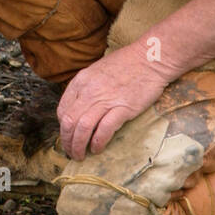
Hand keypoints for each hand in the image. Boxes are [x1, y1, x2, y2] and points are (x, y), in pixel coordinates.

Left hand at [57, 44, 172, 160]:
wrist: (151, 58)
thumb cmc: (127, 63)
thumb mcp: (97, 71)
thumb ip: (86, 88)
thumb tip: (80, 109)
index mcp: (81, 81)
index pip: (63, 110)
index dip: (63, 127)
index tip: (69, 136)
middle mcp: (89, 91)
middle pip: (69, 122)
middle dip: (67, 141)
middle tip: (71, 153)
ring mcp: (106, 100)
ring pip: (82, 128)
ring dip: (78, 146)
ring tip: (80, 156)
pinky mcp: (123, 108)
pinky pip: (104, 130)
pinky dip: (98, 142)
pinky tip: (97, 148)